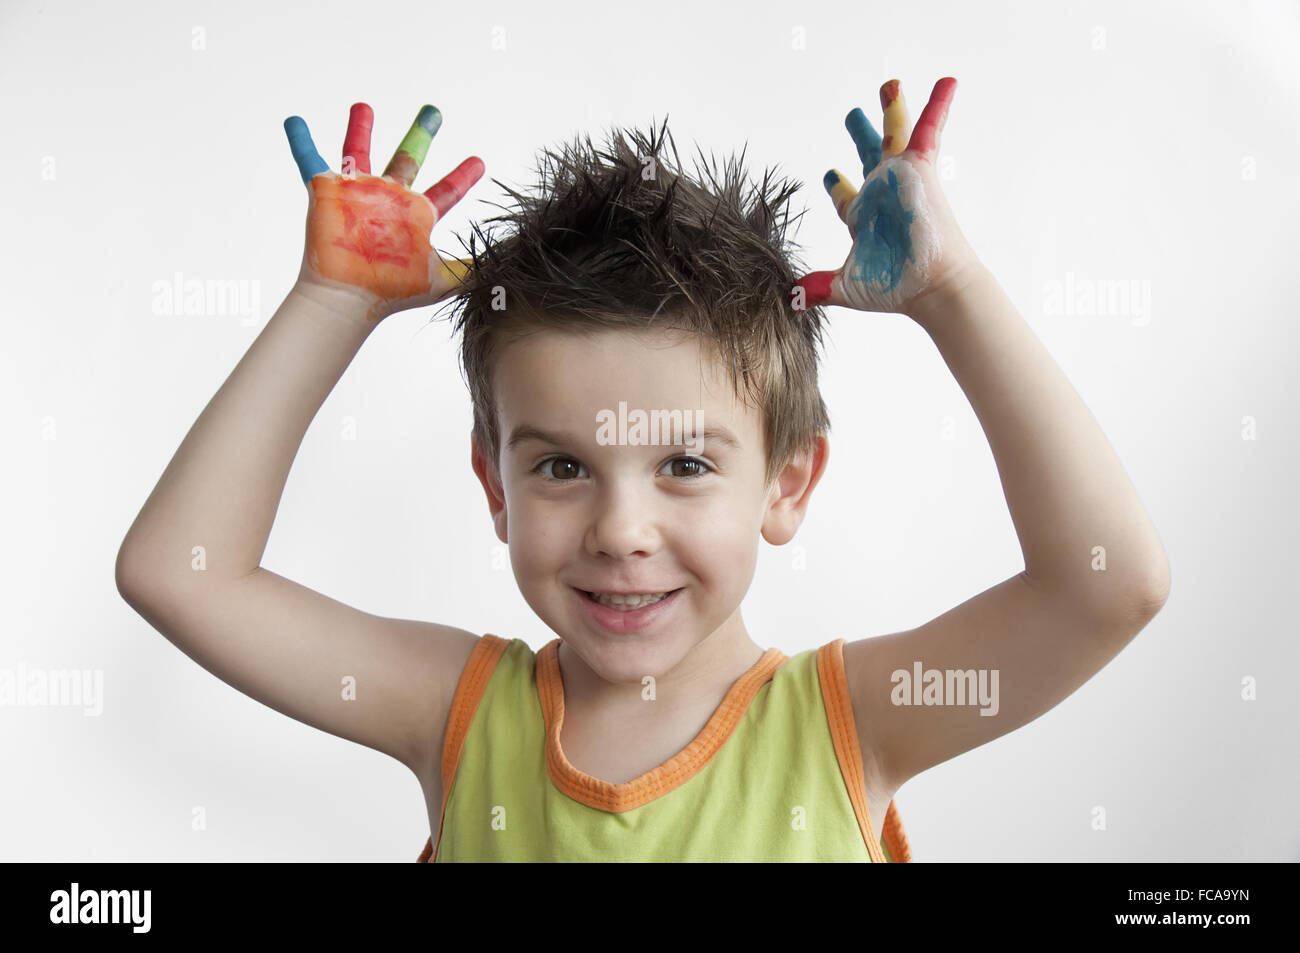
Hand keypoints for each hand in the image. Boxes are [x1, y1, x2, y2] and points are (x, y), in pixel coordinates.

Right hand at [283, 103, 483, 321]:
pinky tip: (294, 121)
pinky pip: (308, 160)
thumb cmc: (394, 292)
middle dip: (421, 134)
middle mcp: (389, 200)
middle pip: (408, 158)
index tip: (479, 161)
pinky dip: (301, 141)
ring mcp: (358, 193)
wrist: (351, 296)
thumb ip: (477, 266)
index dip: (463, 176)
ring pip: (359, 151)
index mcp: (417, 216)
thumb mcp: (446, 279)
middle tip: (433, 111)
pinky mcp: (327, 192)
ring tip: (363, 106)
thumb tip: (515, 264)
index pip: (447, 191)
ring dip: (361, 128)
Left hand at [796, 78, 979, 318]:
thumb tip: (791, 300)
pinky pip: (930, 129)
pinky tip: (948, 80)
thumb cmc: (893, 288)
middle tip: (853, 115)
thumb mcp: (844, 287)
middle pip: (868, 157)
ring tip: (889, 84)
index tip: (830, 175)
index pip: (846, 197)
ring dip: (892, 110)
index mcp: (863, 218)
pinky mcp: (921, 170)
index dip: (837, 186)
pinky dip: (938, 104)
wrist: (928, 286)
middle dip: (861, 135)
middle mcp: (882, 195)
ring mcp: (901, 180)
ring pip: (894, 135)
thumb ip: (816, 288)